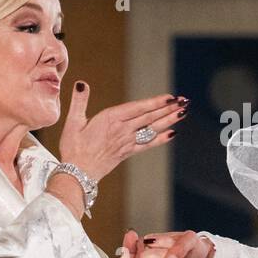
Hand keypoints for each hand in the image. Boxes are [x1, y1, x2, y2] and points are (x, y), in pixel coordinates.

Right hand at [59, 85, 187, 182]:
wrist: (77, 174)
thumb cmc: (73, 148)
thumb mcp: (72, 122)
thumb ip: (79, 101)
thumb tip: (82, 83)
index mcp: (110, 120)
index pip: (138, 108)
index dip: (155, 102)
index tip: (170, 97)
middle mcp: (122, 130)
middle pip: (149, 117)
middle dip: (168, 109)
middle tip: (185, 102)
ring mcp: (127, 142)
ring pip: (152, 129)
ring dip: (169, 120)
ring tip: (183, 113)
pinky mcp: (128, 152)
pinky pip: (148, 144)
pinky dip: (161, 139)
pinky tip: (173, 133)